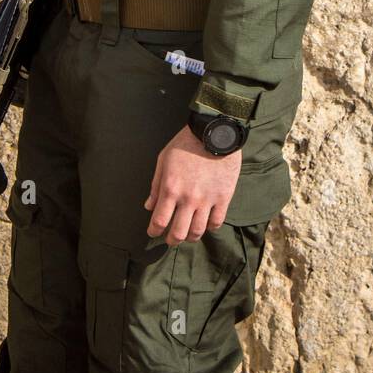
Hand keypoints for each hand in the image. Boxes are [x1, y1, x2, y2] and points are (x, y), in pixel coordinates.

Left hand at [143, 124, 241, 244]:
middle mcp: (188, 198)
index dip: (154, 231)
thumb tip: (149, 206)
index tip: (153, 232)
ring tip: (188, 233)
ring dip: (190, 236)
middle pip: (178, 233)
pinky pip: (216, 222)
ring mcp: (207, 200)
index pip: (159, 221)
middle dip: (171, 240)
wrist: (214, 132)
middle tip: (170, 239)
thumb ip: (155, 185)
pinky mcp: (223, 198)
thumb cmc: (185, 143)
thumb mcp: (163, 160)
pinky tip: (206, 223)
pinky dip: (210, 227)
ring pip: (197, 231)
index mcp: (170, 188)